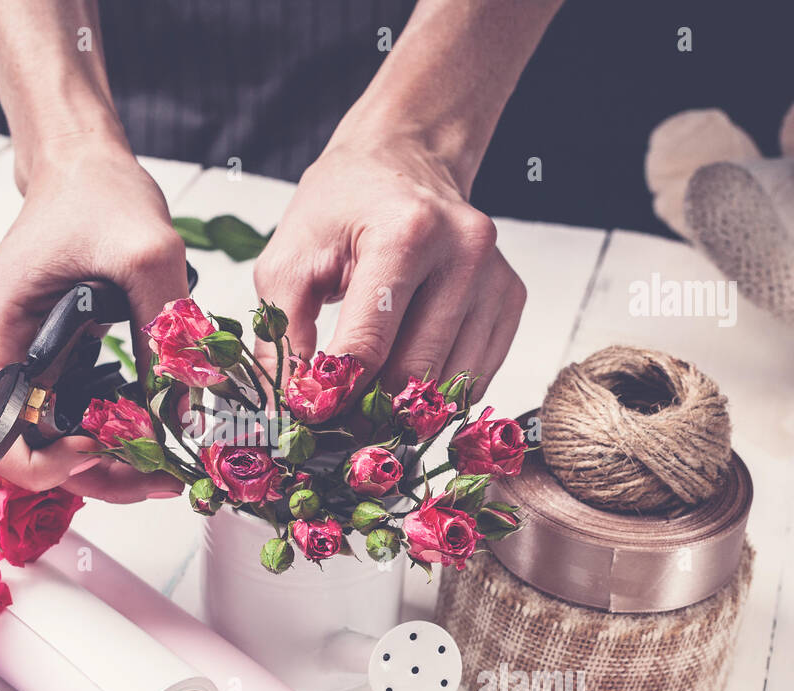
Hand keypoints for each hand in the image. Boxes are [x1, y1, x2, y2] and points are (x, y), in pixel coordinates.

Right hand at [0, 141, 186, 501]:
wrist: (85, 168)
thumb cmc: (101, 196)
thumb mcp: (149, 253)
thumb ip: (167, 331)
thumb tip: (188, 413)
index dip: (48, 465)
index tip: (108, 450)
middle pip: (23, 453)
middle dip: (94, 476)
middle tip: (163, 477)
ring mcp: (10, 361)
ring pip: (46, 443)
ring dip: (105, 465)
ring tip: (169, 465)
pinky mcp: (38, 362)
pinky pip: (62, 418)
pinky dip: (106, 437)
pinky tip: (154, 436)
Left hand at [252, 137, 525, 401]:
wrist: (401, 163)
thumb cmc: (342, 207)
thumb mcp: (289, 261)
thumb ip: (283, 335)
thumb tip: (288, 408)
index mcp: (405, 234)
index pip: (369, 345)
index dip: (335, 395)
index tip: (310, 418)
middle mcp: (462, 253)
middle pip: (414, 373)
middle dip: (370, 410)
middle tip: (335, 424)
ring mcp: (494, 277)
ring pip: (450, 387)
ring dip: (405, 410)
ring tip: (368, 405)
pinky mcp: (510, 298)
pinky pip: (476, 379)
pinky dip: (437, 396)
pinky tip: (405, 382)